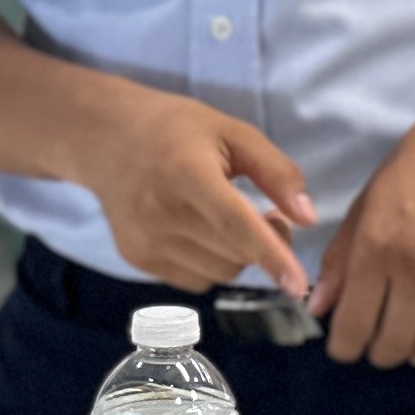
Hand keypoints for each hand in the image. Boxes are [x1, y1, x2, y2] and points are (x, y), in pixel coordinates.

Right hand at [82, 89, 318, 302]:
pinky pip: (196, 281)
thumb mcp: (233, 132)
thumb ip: (276, 172)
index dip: (272, 256)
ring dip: (238, 255)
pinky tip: (200, 231)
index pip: (236, 225)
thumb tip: (309, 218)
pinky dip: (211, 263)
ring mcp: (145, 241)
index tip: (298, 285)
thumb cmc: (176, 130)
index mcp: (187, 174)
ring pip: (220, 274)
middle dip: (264, 242)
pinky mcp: (137, 259)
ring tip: (228, 219)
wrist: (106, 138)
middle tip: (264, 212)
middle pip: (236, 255)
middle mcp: (161, 213)